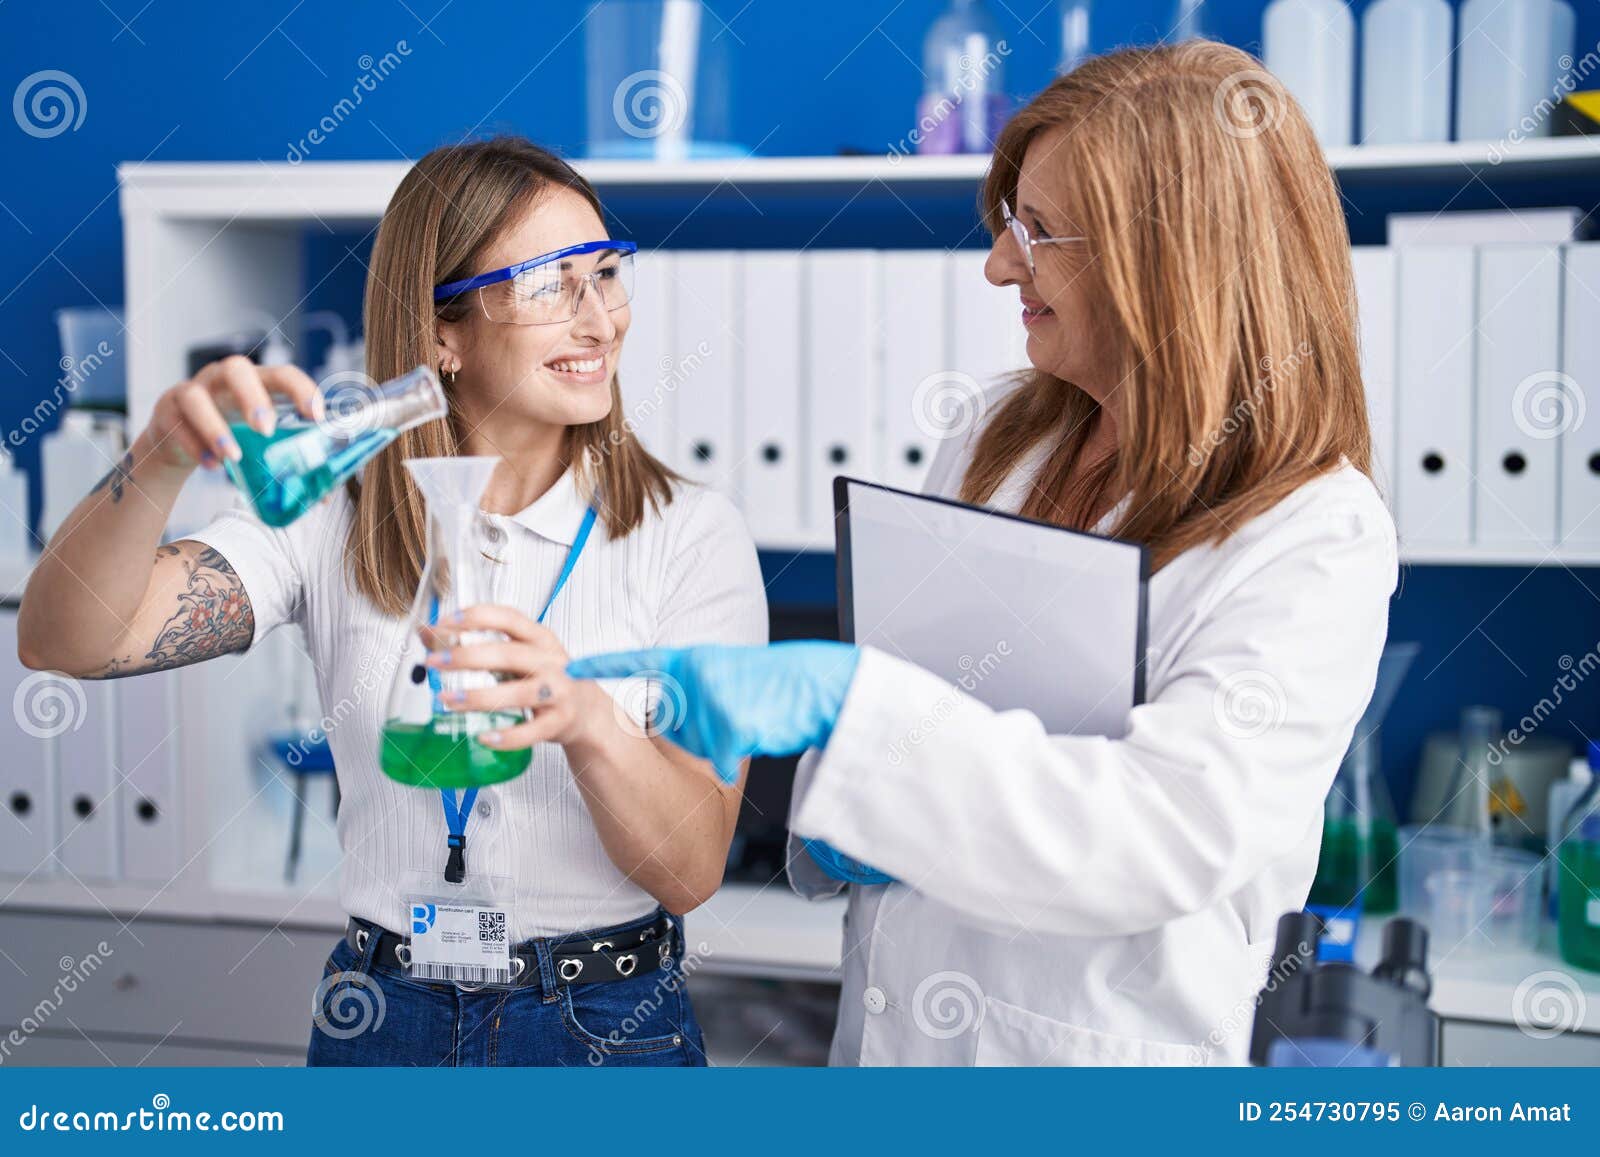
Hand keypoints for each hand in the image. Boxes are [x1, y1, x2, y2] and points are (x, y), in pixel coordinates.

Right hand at [133, 356, 322, 476]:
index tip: (317, 416)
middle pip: (236, 369)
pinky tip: (212, 465)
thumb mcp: (261, 441)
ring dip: (216, 428)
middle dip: (253, 397)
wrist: (179, 441)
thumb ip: (290, 461)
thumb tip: (324, 495)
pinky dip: (194, 447)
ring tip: (234, 457)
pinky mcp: (165, 413)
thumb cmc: (233, 434)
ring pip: (196, 398)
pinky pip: (177, 426)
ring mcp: (190, 393)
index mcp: (256, 383)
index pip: (281, 374)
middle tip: (267, 429)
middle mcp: (222, 380)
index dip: (301, 389)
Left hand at [421, 604, 609, 749]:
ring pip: (520, 693)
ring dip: (479, 697)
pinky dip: (507, 736)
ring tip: (446, 701)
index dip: (477, 617)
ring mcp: (559, 692)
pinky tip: (483, 737)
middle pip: (510, 654)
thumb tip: (426, 631)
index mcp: (540, 638)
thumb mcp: (515, 654)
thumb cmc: (543, 677)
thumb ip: (473, 642)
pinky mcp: (559, 722)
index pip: (509, 618)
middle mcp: (552, 661)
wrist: (586, 711)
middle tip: (435, 662)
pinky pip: (532, 731)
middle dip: (468, 656)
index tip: (445, 622)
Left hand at [565, 642, 860, 784]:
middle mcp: (694, 678)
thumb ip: (689, 694)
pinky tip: (757, 733)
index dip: (602, 665)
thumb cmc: (772, 687)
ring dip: (722, 743)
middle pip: (675, 726)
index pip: (637, 661)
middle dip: (700, 734)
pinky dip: (736, 756)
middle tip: (736, 716)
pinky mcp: (729, 728)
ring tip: (751, 720)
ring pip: (699, 744)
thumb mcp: (722, 677)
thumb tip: (661, 722)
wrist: (815, 688)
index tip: (571, 669)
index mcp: (691, 660)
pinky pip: (721, 759)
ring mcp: (710, 702)